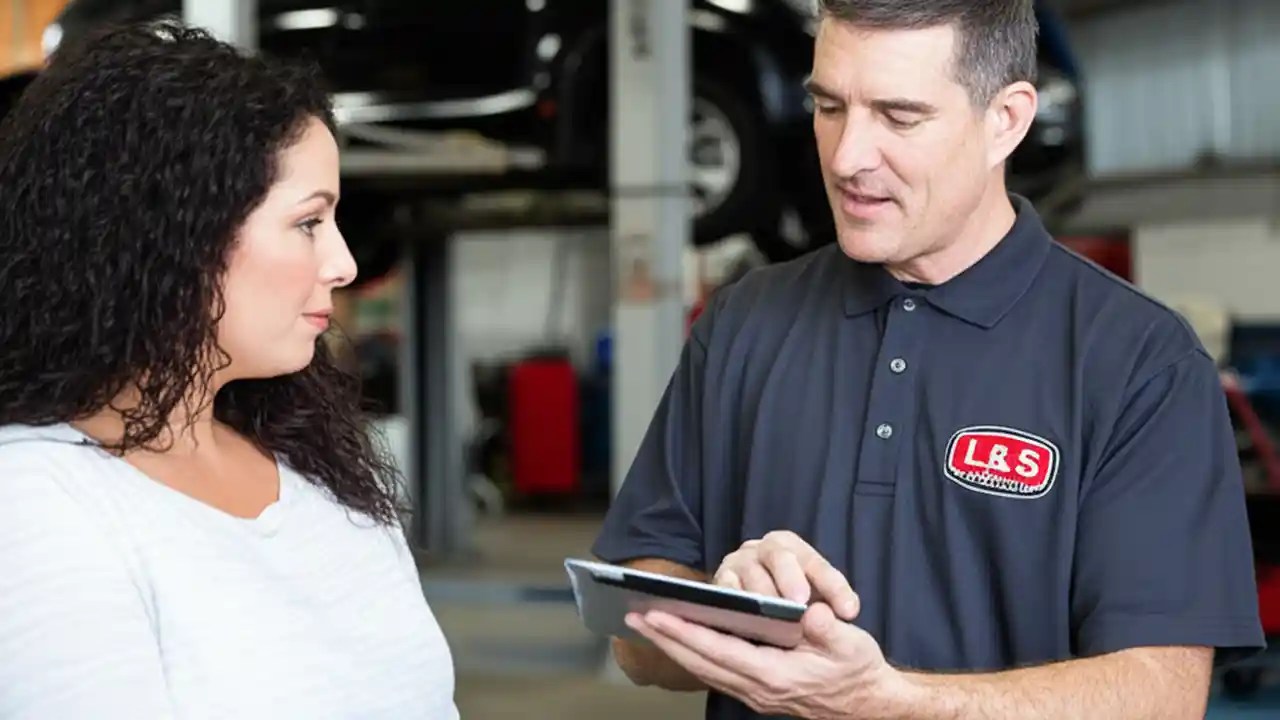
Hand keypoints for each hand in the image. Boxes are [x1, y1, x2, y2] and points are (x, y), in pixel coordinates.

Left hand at [626, 603, 909, 719]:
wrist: (869, 704)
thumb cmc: (858, 670)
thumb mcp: (850, 644)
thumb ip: (828, 629)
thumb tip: (809, 614)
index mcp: (774, 675)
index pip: (718, 651)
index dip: (684, 632)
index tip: (657, 614)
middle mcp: (758, 689)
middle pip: (700, 663)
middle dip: (666, 639)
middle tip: (634, 616)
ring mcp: (756, 694)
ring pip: (704, 670)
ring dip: (675, 647)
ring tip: (649, 625)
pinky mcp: (758, 692)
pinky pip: (716, 673)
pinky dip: (694, 656)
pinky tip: (683, 640)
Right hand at [714, 530, 858, 619]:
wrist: (767, 615)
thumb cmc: (798, 610)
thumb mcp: (821, 607)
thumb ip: (830, 611)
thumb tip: (831, 614)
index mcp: (790, 545)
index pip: (816, 563)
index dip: (834, 586)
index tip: (850, 612)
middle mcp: (763, 548)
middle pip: (780, 557)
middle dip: (793, 581)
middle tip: (802, 605)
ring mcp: (738, 563)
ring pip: (752, 573)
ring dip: (766, 598)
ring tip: (779, 622)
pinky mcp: (719, 583)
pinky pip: (726, 591)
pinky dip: (738, 606)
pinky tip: (749, 625)